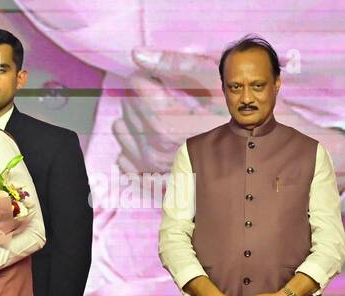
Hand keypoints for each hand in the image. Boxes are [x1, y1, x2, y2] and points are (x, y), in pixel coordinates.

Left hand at [115, 49, 226, 174]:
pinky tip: (153, 139)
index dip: (151, 77)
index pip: (136, 83)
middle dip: (143, 96)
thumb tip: (137, 54)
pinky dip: (134, 144)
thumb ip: (172, 64)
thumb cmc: (226, 106)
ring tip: (163, 118)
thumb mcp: (208, 78)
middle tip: (169, 100)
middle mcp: (153, 144)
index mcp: (165, 118)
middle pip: (128, 103)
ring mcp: (148, 161)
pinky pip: (123, 154)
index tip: (166, 81)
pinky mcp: (145, 173)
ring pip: (121, 127)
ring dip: (135, 118)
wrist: (242, 143)